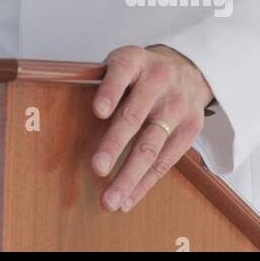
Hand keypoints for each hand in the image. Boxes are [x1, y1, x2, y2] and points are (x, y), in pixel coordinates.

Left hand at [91, 44, 213, 212]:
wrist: (189, 69)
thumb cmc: (142, 72)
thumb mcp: (123, 62)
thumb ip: (103, 83)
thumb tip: (70, 114)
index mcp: (135, 61)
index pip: (121, 72)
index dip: (109, 91)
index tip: (98, 111)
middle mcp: (158, 82)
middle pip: (134, 117)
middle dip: (114, 144)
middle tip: (97, 167)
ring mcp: (176, 107)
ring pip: (151, 146)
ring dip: (129, 176)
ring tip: (111, 199)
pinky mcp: (190, 129)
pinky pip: (165, 161)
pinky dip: (144, 183)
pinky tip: (128, 198)